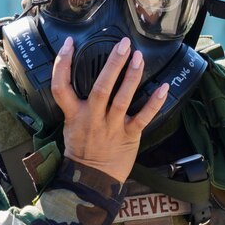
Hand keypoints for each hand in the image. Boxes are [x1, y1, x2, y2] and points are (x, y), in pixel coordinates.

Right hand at [52, 36, 168, 182]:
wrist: (91, 179)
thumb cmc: (82, 150)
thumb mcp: (70, 125)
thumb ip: (76, 104)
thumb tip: (81, 76)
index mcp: (74, 114)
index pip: (61, 86)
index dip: (62, 64)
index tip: (69, 44)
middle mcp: (93, 118)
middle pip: (101, 87)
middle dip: (113, 64)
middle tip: (123, 44)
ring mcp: (112, 126)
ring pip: (122, 98)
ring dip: (132, 77)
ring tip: (139, 57)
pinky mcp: (129, 135)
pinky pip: (143, 117)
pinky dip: (154, 103)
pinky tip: (163, 87)